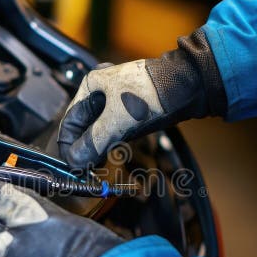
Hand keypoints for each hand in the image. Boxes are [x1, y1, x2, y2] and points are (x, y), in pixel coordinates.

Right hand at [58, 30, 226, 168]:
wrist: (187, 85)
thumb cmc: (151, 94)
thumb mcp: (117, 121)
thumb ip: (93, 142)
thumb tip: (74, 161)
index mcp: (90, 87)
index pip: (69, 123)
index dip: (69, 147)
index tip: (73, 167)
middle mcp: (99, 92)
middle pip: (81, 127)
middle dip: (83, 149)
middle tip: (85, 170)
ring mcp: (115, 101)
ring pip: (97, 130)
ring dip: (96, 149)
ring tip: (97, 166)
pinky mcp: (129, 110)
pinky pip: (112, 130)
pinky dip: (109, 144)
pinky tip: (110, 155)